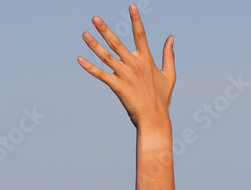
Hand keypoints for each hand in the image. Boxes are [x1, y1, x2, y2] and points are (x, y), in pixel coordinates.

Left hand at [77, 4, 175, 128]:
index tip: (131, 6)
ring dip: (94, 45)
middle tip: (95, 18)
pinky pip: (101, 75)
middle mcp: (134, 65)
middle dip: (105, 30)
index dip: (136, 20)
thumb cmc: (162, 98)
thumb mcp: (169, 75)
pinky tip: (80, 59)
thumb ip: (169, 55)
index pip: (140, 35)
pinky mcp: (117, 86)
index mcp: (147, 60)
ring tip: (84, 34)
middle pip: (117, 43)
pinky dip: (90, 67)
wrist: (154, 118)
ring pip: (106, 56)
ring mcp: (125, 75)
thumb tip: (171, 38)